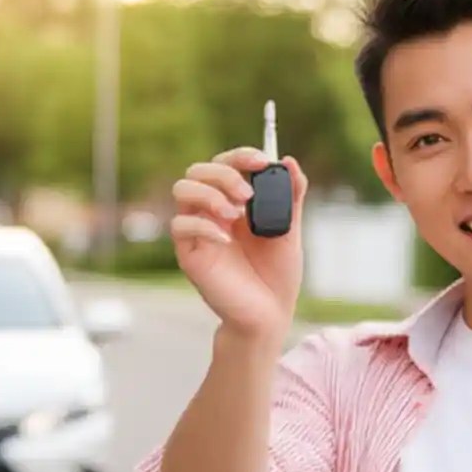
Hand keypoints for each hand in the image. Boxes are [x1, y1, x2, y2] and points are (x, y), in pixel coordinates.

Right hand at [170, 147, 307, 339]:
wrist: (270, 315)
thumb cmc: (278, 275)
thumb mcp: (291, 230)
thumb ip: (291, 196)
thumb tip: (288, 161)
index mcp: (235, 201)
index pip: (225, 162)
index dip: (240, 155)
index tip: (262, 162)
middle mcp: (212, 211)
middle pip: (198, 170)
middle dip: (223, 173)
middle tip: (248, 194)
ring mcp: (199, 231)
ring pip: (182, 190)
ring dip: (209, 194)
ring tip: (235, 214)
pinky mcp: (189, 253)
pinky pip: (180, 226)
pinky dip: (204, 225)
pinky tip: (227, 240)